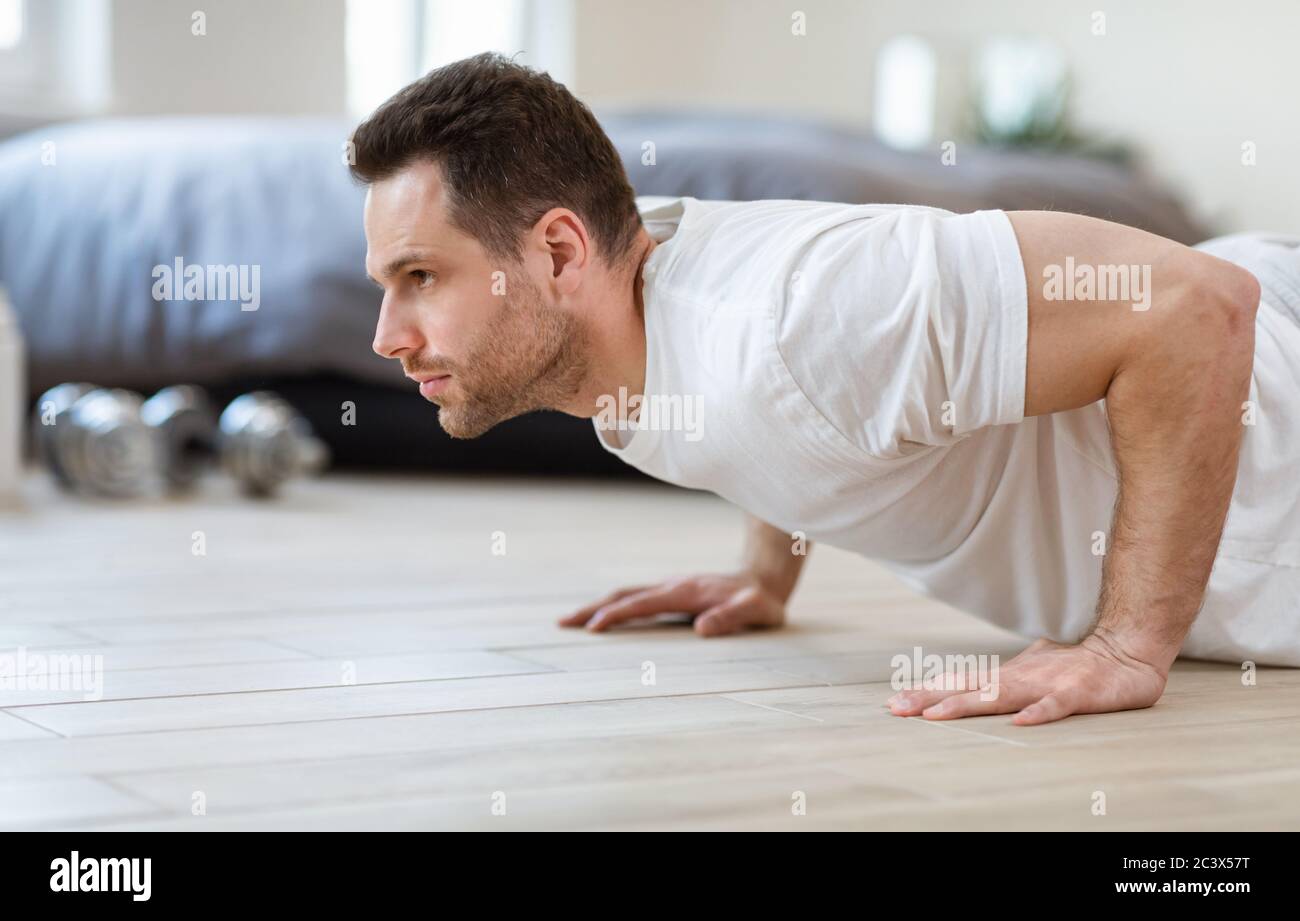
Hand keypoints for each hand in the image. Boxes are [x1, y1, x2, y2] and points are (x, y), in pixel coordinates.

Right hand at [559, 573, 788, 636]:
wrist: (764, 575)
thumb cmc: (760, 599)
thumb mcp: (755, 610)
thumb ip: (731, 617)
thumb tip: (702, 629)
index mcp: (685, 592)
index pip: (643, 604)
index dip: (617, 615)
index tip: (593, 627)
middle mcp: (672, 586)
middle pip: (624, 595)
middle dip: (591, 609)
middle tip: (562, 624)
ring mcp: (671, 588)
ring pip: (627, 594)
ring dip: (598, 606)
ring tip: (572, 621)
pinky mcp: (673, 592)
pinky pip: (637, 598)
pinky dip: (615, 606)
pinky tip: (605, 616)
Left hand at [886, 631, 1168, 725]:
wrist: (1127, 647)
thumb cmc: (1077, 663)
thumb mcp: (1032, 671)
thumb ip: (1002, 679)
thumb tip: (968, 682)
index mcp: (1010, 676)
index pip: (962, 683)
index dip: (929, 692)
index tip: (896, 701)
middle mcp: (1021, 678)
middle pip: (970, 690)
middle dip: (932, 699)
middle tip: (897, 708)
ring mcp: (1048, 684)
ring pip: (1001, 696)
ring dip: (968, 704)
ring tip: (937, 714)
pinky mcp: (1080, 693)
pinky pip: (1056, 706)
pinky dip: (1039, 713)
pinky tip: (1020, 723)